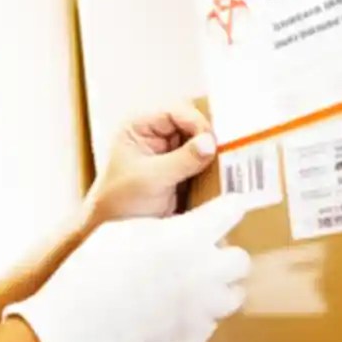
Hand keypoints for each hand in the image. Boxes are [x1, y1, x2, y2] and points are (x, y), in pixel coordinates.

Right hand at [5, 194, 249, 341]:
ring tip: (189, 286)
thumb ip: (161, 229)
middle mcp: (205, 271)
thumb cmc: (90, 274)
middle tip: (199, 255)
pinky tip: (168, 311)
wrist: (74, 328)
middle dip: (222, 255)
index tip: (226, 210)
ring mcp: (204, 308)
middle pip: (240, 259)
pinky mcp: (195, 337)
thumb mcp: (122, 232)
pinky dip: (196, 315)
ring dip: (216, 287)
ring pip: (233, 294)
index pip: (230, 212)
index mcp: (187, 236)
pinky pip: (209, 321)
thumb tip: (180, 230)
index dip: (227, 208)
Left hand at [89, 104, 218, 222]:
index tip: (211, 140)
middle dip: (207, 136)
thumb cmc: (121, 200)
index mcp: (139, 127)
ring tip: (227, 162)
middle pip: (191, 124)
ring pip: (199, 142)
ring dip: (212, 152)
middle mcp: (154, 134)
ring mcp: (168, 152)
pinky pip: (201, 161)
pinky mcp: (179, 170)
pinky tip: (221, 173)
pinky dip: (211, 166)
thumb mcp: (151, 178)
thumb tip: (210, 143)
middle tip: (224, 151)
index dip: (196, 122)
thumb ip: (182, 159)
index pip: (175, 111)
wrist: (114, 229)